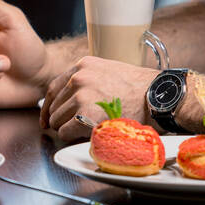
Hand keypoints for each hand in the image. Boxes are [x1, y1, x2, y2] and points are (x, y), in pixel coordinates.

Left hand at [41, 56, 158, 142]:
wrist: (157, 97)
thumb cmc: (140, 88)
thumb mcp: (109, 71)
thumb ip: (89, 80)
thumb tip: (73, 97)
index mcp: (83, 66)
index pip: (54, 87)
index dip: (50, 104)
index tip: (48, 115)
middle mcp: (79, 78)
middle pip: (55, 105)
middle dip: (59, 118)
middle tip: (67, 128)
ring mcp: (80, 96)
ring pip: (58, 120)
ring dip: (66, 128)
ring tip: (83, 131)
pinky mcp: (85, 115)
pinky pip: (65, 132)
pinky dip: (71, 137)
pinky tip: (84, 136)